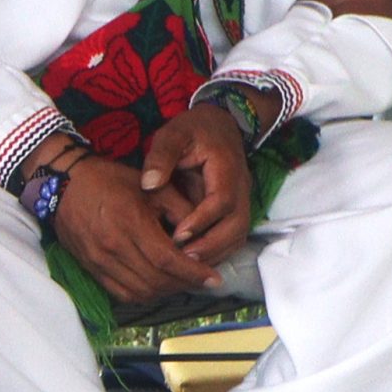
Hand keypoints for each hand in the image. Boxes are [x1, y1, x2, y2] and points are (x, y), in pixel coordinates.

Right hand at [48, 155, 221, 309]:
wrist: (64, 185)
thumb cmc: (110, 180)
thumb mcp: (151, 185)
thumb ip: (180, 209)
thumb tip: (200, 236)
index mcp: (130, 221)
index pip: (167, 259)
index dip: (193, 272)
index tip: (213, 278)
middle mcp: (112, 246)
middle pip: (156, 280)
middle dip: (185, 284)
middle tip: (203, 280)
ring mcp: (99, 260)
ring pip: (141, 290)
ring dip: (166, 291)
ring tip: (183, 281)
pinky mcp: (91, 268)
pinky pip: (122, 293)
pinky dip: (144, 294)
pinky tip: (158, 284)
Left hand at [138, 101, 254, 267]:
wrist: (219, 125)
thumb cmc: (193, 130)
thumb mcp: (174, 134)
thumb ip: (161, 156)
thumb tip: (149, 184)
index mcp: (227, 168)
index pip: (222, 200)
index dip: (202, 220)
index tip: (178, 235)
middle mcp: (241, 188)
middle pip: (237, 225)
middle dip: (211, 246)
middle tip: (182, 261)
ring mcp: (242, 201)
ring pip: (238, 235)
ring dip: (215, 254)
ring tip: (186, 267)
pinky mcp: (236, 211)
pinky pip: (233, 238)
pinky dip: (217, 252)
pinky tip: (193, 262)